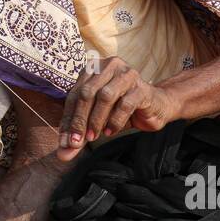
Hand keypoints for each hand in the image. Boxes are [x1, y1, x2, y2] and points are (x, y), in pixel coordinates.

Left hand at [57, 56, 173, 159]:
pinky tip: (110, 131)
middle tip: (77, 142)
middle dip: (80, 120)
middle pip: (87, 93)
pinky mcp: (142, 88)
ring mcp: (127, 75)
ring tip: (94, 136)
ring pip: (105, 96)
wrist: (156, 106)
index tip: (65, 142)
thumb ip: (80, 133)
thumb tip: (63, 154)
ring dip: (96, 119)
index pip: (74, 95)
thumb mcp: (96, 119)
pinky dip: (115, 121)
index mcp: (93, 68)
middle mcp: (109, 66)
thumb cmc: (121, 109)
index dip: (68, 119)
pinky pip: (125, 104)